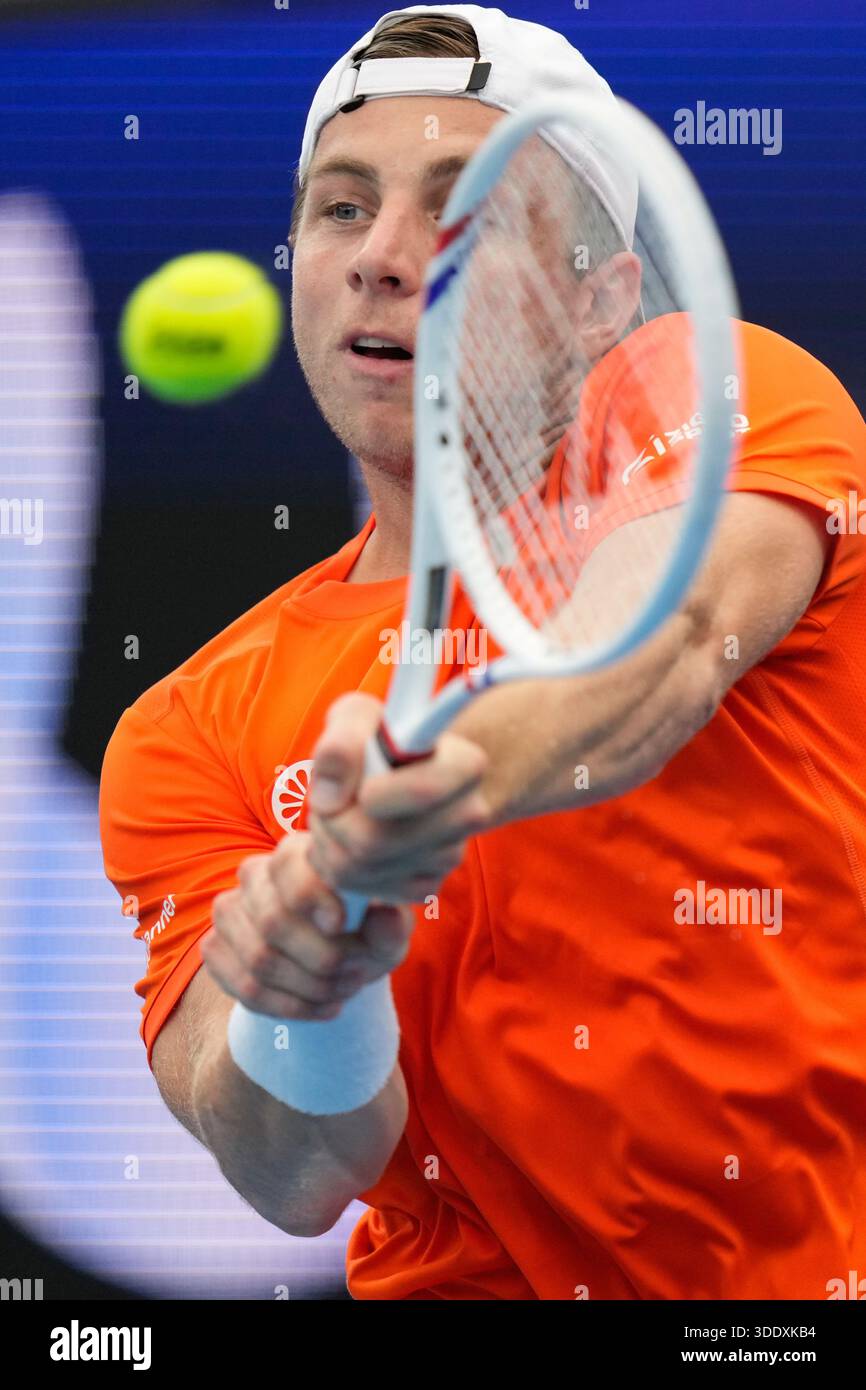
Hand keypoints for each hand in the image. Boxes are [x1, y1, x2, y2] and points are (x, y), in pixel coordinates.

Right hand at [200, 830, 411, 1018]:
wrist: (339, 961)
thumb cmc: (365, 933)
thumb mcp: (388, 929)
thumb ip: (389, 924)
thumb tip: (384, 913)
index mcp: (295, 853)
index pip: (287, 866)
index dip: (310, 896)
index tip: (340, 925)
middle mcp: (254, 875)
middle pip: (273, 922)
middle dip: (322, 960)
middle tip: (358, 975)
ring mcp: (228, 911)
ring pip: (259, 960)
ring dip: (309, 988)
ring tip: (344, 992)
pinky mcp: (215, 948)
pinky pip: (245, 988)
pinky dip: (289, 1007)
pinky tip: (322, 1007)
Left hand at [306, 691, 491, 901]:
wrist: (402, 772)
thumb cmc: (379, 739)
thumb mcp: (357, 718)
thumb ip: (342, 741)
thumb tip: (331, 797)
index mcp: (465, 764)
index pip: (422, 793)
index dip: (372, 795)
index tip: (358, 786)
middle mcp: (468, 814)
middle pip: (373, 842)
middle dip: (332, 821)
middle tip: (328, 800)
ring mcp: (448, 856)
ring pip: (359, 871)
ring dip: (329, 843)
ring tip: (337, 814)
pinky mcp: (426, 885)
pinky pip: (364, 890)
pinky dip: (339, 869)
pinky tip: (346, 841)